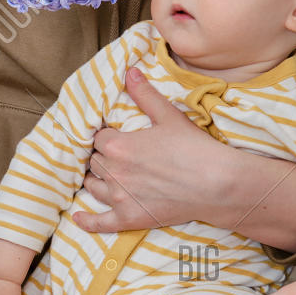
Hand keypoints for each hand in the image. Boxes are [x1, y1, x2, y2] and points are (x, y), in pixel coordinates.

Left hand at [70, 67, 231, 233]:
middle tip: (119, 157)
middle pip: (95, 162)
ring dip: (96, 180)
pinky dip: (87, 221)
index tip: (118, 138)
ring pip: (93, 187)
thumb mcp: (169, 116)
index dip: (108, 137)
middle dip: (104, 158)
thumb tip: (129, 71)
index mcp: (117, 145)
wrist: (217, 184)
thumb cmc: (194, 148)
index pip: (98, 138)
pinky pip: (100, 223)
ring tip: (105, 177)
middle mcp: (113, 171)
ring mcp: (119, 197)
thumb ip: (145, 94)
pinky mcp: (129, 218)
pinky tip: (78, 217)